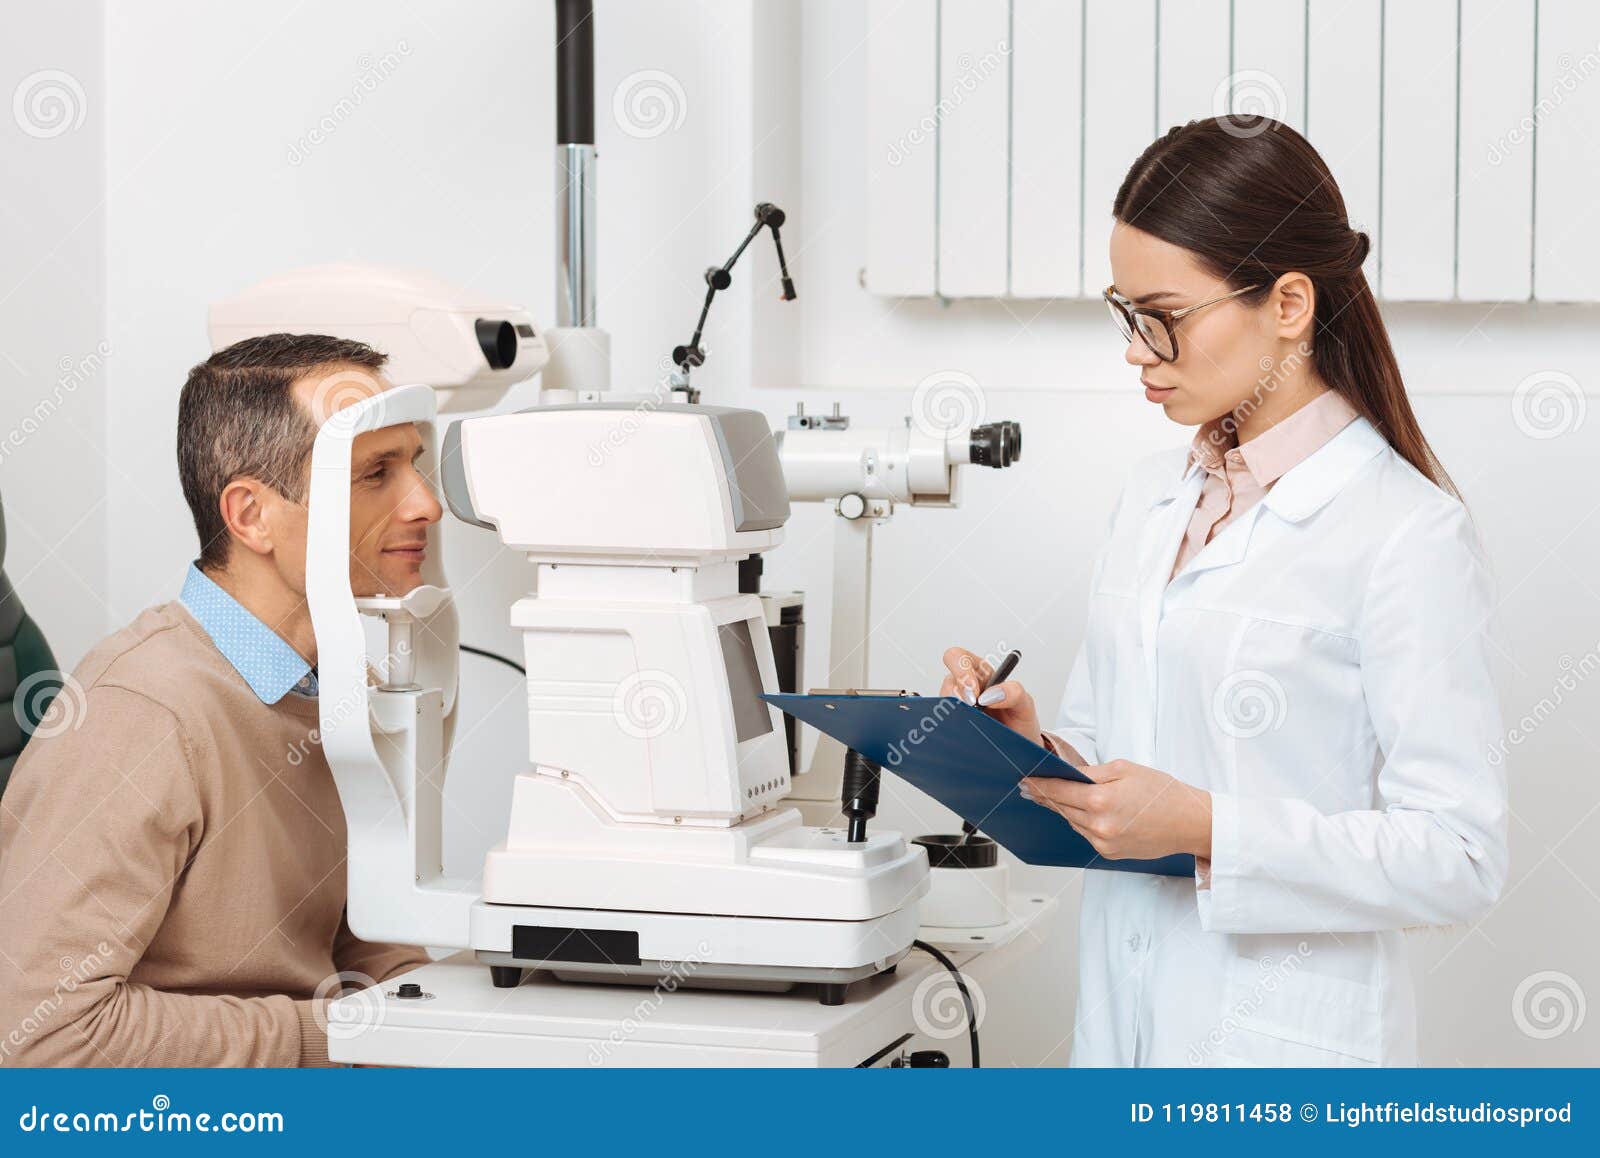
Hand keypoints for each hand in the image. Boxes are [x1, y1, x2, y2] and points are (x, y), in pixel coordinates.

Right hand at [939, 646, 1041, 745]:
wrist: (1019, 748)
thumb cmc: (1019, 721)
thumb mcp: (1025, 704)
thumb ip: (1014, 692)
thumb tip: (990, 694)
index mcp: (981, 674)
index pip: (959, 657)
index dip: (961, 671)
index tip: (974, 693)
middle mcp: (965, 687)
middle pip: (947, 680)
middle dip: (955, 693)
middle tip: (970, 708)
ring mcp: (957, 706)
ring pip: (943, 703)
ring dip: (957, 713)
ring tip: (975, 724)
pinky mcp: (953, 723)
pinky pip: (943, 722)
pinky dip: (953, 726)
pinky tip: (968, 733)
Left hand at [1021, 759, 1212, 860]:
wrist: (1189, 823)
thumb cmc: (1163, 792)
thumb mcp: (1126, 769)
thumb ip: (1092, 773)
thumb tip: (1067, 775)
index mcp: (1101, 800)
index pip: (1058, 790)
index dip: (1039, 784)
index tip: (1025, 780)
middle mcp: (1099, 825)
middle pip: (1061, 808)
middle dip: (1046, 796)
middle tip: (1029, 788)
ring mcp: (1103, 843)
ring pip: (1072, 822)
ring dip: (1063, 809)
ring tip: (1052, 797)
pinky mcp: (1109, 853)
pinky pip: (1086, 834)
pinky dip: (1081, 822)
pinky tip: (1082, 812)